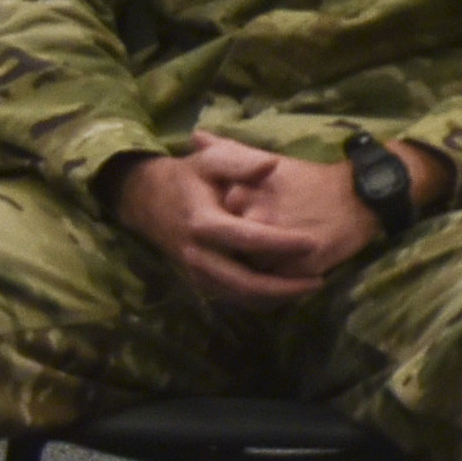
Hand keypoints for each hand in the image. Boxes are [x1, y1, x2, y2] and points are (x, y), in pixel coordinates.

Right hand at [108, 136, 364, 308]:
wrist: (143, 200)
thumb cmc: (184, 177)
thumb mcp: (208, 160)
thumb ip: (240, 161)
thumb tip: (272, 166)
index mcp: (203, 223)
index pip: (249, 239)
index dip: (282, 243)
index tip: (312, 242)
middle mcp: (198, 255)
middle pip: (244, 284)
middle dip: (283, 288)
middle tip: (319, 282)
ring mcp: (196, 272)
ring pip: (239, 298)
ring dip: (274, 299)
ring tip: (308, 289)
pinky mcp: (197, 281)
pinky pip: (231, 297)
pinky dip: (259, 300)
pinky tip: (285, 292)